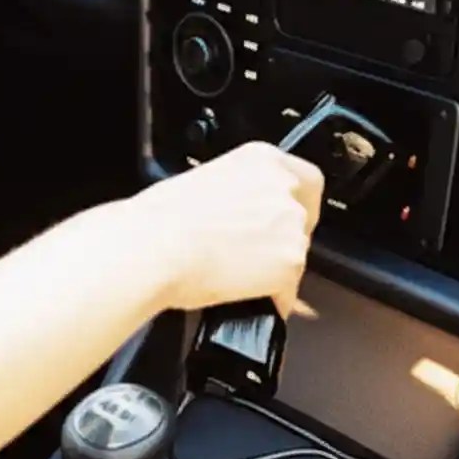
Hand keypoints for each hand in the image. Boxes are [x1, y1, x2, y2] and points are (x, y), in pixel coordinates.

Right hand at [130, 142, 323, 316]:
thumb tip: (242, 217)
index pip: (305, 180)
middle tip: (252, 256)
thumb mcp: (205, 184)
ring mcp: (291, 225)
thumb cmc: (160, 219)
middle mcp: (283, 187)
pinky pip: (288, 288)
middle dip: (281, 241)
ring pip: (295, 254)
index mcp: (262, 160)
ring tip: (238, 279)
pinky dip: (271, 298)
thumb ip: (238, 194)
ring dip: (274, 269)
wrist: (153, 248)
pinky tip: (243, 297)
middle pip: (302, 220)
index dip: (296, 207)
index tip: (282, 224)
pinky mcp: (290, 263)